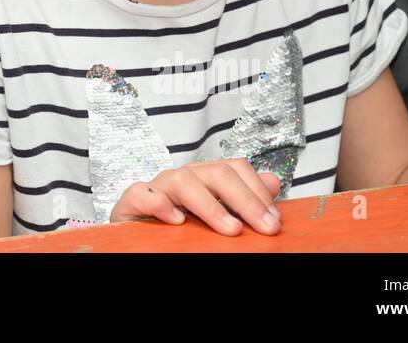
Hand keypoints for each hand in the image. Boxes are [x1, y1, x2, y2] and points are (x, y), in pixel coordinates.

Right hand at [110, 158, 282, 235]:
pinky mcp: (132, 201)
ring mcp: (157, 188)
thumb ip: (243, 199)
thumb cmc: (179, 229)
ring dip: (211, 205)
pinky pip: (141, 193)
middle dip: (246, 199)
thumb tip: (274, 181)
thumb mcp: (216, 214)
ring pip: (182, 179)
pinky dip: (159, 203)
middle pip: (216, 172)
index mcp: (203, 179)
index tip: (274, 220)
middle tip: (265, 227)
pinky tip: (176, 221)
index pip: (234, 168)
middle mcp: (182, 178)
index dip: (257, 190)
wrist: (138, 238)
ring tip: (230, 229)